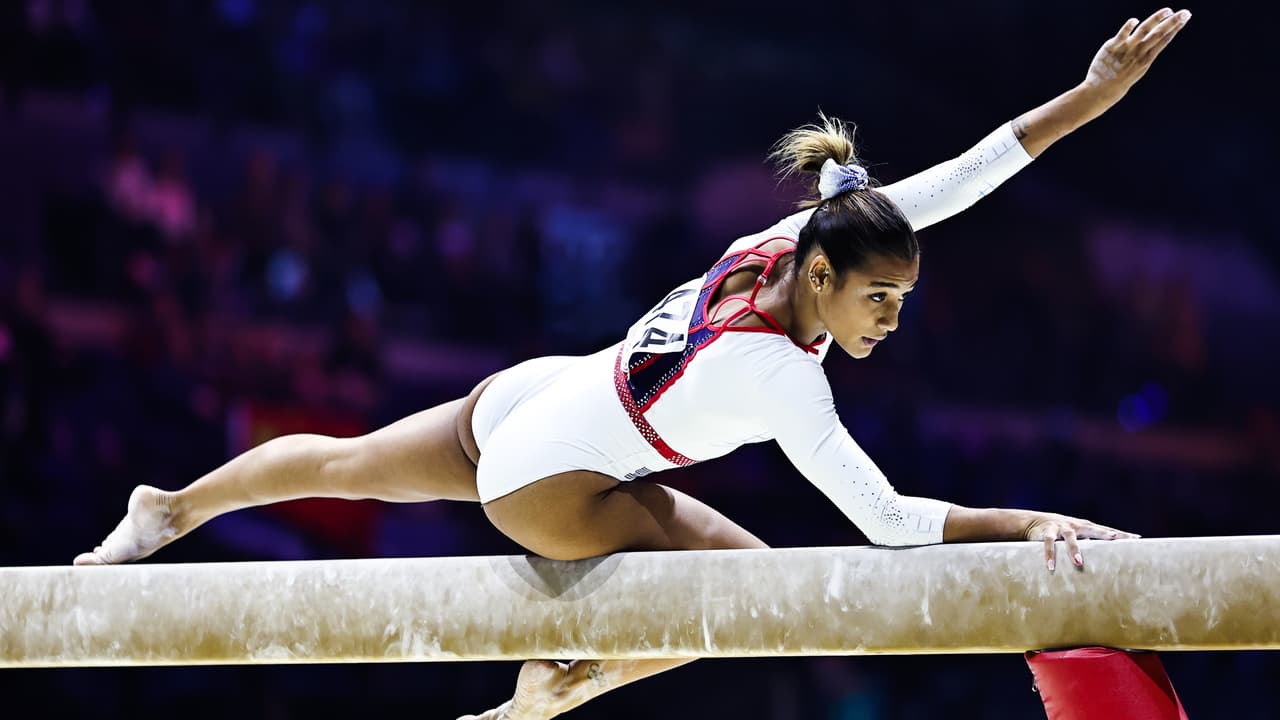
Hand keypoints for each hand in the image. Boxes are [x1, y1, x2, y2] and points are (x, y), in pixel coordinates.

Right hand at [1021, 511, 1140, 571]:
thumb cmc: (1062, 533)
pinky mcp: (1047, 531)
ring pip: (1070, 537)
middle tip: (1113, 538)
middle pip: (1092, 528)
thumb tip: (1111, 560)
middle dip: (1103, 533)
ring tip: (1078, 562)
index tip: (1136, 538)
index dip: (1120, 534)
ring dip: (1074, 549)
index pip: (1106, 530)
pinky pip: (1049, 544)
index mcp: (1086, 527)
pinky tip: (1051, 567)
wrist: (1034, 521)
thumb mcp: (1078, 537)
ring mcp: (1062, 527)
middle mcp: (1076, 525)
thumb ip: (1091, 544)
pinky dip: (1050, 555)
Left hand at [1081, 8, 1190, 106]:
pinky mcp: (1112, 47)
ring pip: (1143, 32)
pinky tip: (1134, 20)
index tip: (1186, 16)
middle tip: (1185, 12)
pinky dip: (1127, 29)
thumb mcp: (1139, 65)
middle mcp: (1139, 52)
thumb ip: (1147, 50)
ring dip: (1155, 20)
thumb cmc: (1122, 77)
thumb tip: (1159, 35)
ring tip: (1167, 11)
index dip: (1176, 27)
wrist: (1102, 90)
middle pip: (1158, 34)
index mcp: (1147, 58)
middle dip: (1172, 23)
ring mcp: (1126, 49)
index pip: (1164, 39)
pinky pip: (1121, 36)